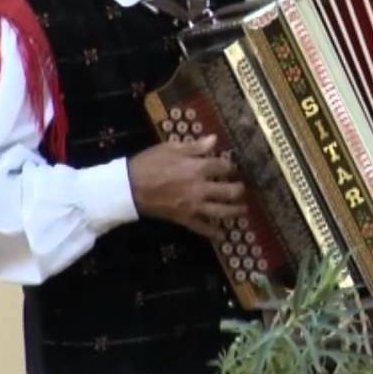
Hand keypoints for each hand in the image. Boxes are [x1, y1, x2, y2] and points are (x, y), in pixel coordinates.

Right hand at [127, 134, 245, 239]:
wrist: (129, 187)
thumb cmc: (149, 163)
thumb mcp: (171, 148)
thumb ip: (195, 146)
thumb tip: (215, 139)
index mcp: (198, 168)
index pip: (223, 166)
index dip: (231, 166)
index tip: (232, 167)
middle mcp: (201, 188)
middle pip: (230, 191)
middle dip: (239, 190)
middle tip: (241, 189)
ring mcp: (194, 205)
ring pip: (222, 211)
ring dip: (235, 212)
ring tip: (242, 211)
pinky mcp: (184, 219)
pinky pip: (202, 228)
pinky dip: (213, 232)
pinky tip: (221, 234)